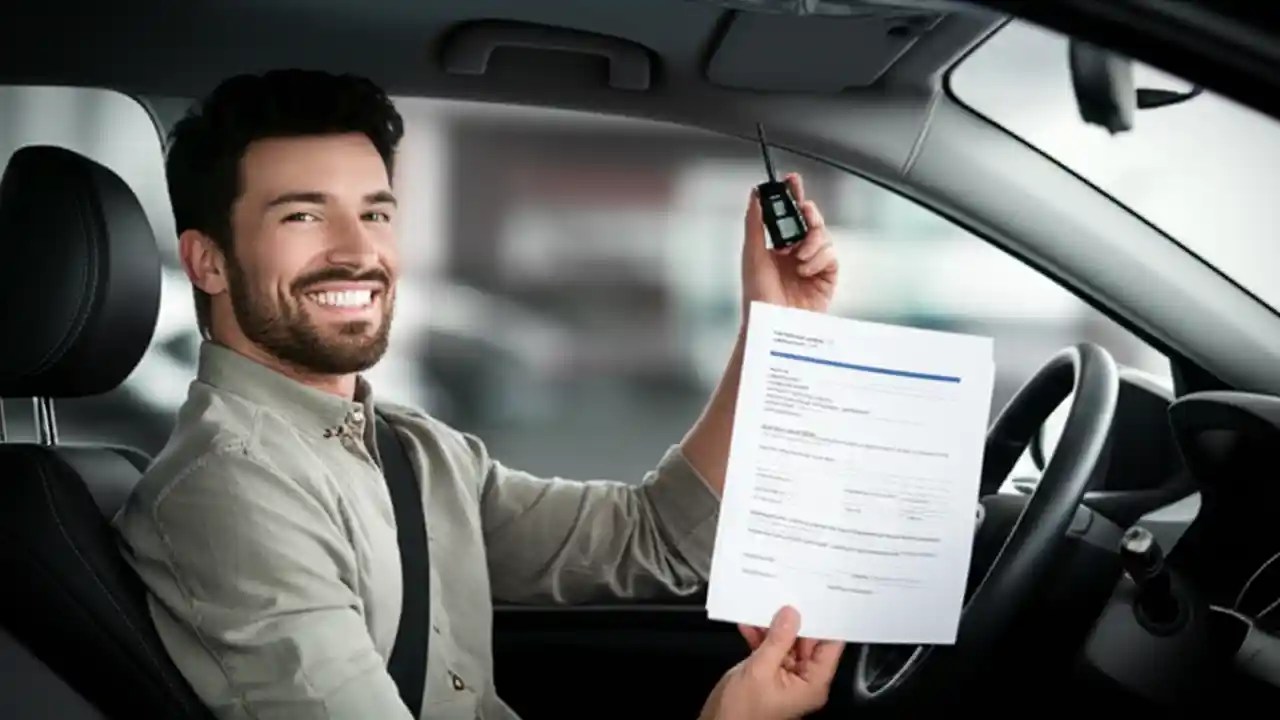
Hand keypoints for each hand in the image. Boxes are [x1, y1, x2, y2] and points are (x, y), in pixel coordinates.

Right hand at [699, 606, 844, 719]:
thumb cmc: (741, 711)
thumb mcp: (760, 671)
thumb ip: (777, 640)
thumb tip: (791, 614)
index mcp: (812, 684)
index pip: (829, 647)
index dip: (826, 622)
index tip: (817, 599)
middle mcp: (804, 680)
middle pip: (808, 642)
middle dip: (794, 620)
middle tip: (784, 596)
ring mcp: (786, 676)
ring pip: (787, 643)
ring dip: (773, 627)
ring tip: (762, 607)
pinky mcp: (769, 674)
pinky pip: (770, 649)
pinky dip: (760, 637)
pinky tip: (749, 624)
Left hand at [741, 173, 837, 318]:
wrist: (772, 323)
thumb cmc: (757, 295)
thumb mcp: (752, 254)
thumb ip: (755, 223)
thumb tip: (755, 195)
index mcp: (777, 245)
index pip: (788, 215)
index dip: (793, 196)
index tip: (792, 180)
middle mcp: (795, 252)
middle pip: (811, 220)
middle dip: (808, 213)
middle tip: (803, 212)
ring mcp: (812, 264)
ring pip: (823, 235)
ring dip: (811, 242)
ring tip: (798, 258)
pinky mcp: (826, 277)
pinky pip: (831, 255)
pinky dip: (818, 259)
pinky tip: (805, 271)